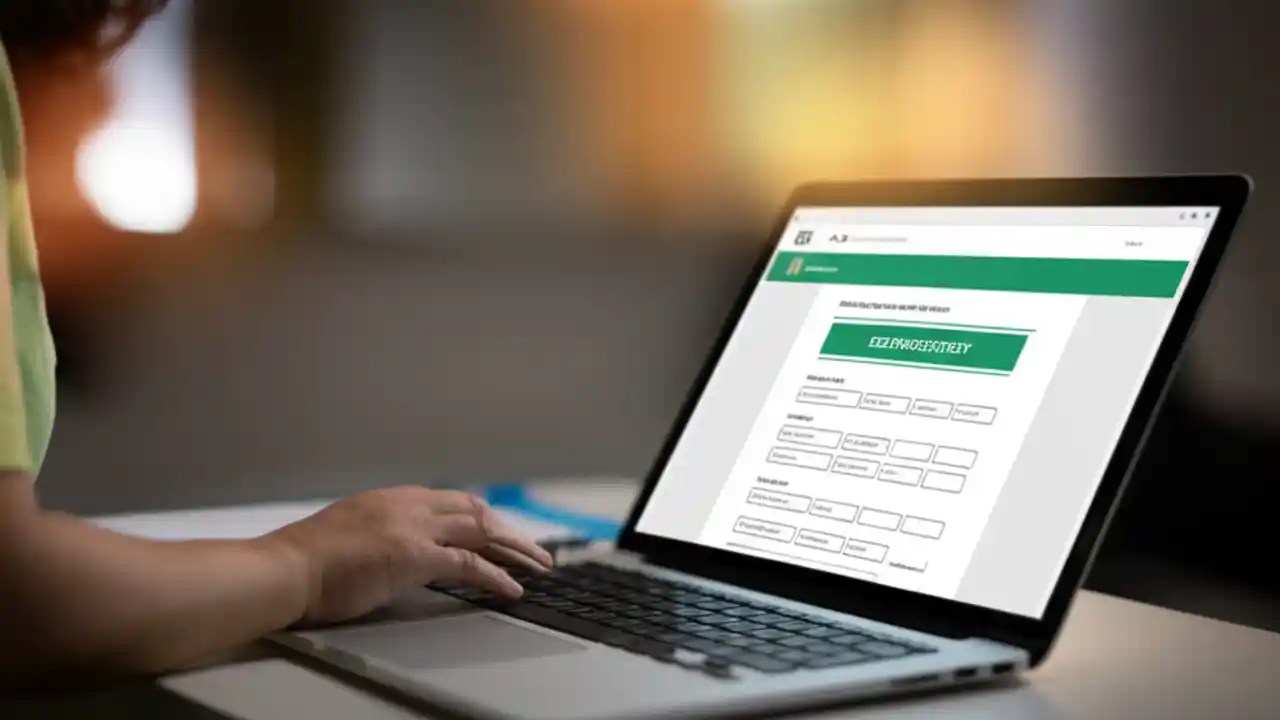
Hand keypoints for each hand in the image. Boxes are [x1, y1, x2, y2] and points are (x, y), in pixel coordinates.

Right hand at [260, 487, 553, 625]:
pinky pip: (469, 564)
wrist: (284, 569)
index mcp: (392, 498)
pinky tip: (513, 587)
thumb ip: (378, 533)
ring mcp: (413, 528)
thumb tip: (392, 550)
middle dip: (509, 530)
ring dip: (515, 548)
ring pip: (481, 531)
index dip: (482, 517)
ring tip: (539, 566)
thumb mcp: (349, 533)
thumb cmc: (305, 561)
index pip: (451, 502)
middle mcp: (408, 505)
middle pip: (475, 511)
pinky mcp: (414, 556)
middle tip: (534, 550)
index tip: (501, 531)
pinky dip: (497, 576)